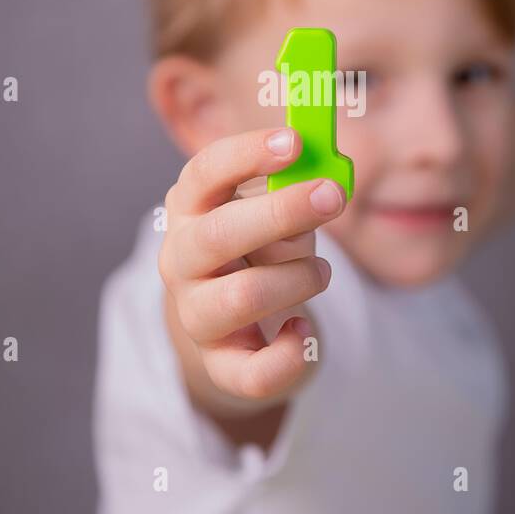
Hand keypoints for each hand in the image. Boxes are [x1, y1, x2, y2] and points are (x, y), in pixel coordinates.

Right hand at [158, 127, 345, 407]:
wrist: (240, 328)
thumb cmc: (262, 250)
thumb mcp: (276, 213)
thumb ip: (297, 192)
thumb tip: (329, 178)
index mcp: (190, 208)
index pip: (205, 172)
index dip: (247, 153)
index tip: (295, 141)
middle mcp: (181, 260)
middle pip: (219, 234)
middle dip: (281, 212)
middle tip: (333, 195)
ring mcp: (195, 315)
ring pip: (242, 296)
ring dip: (298, 278)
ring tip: (320, 271)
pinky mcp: (220, 366)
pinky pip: (254, 372)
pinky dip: (291, 352)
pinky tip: (303, 331)